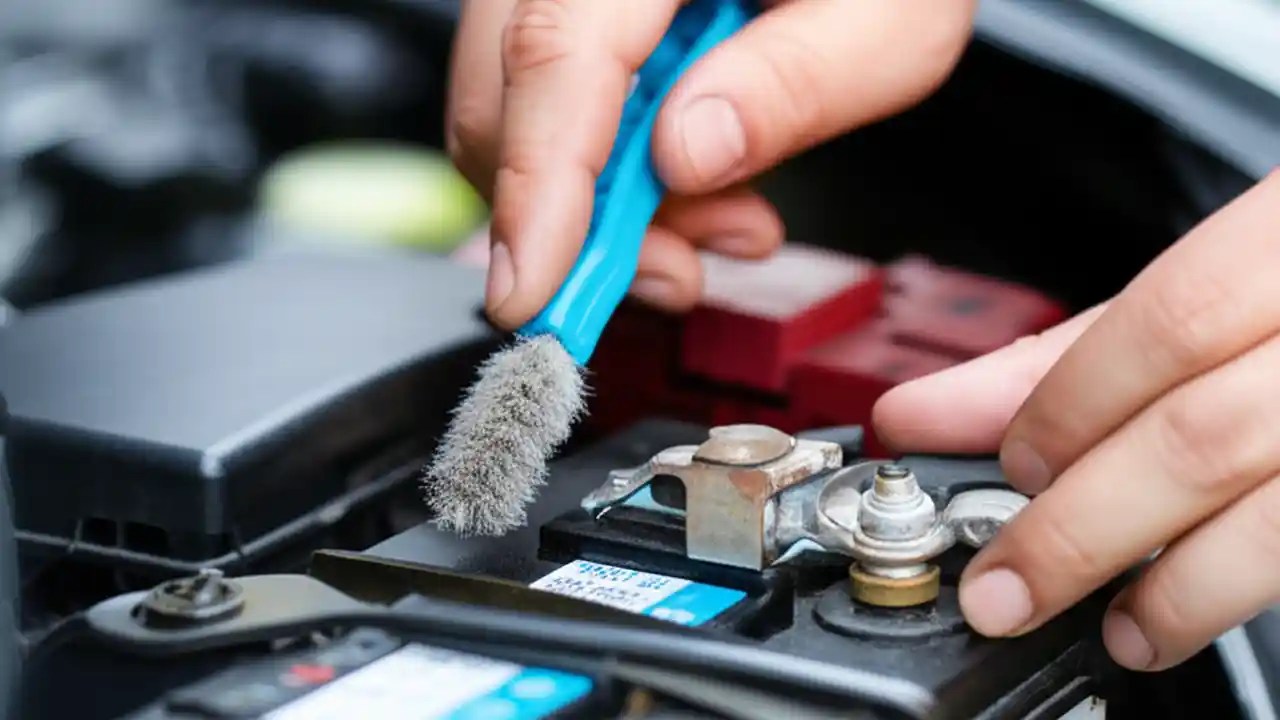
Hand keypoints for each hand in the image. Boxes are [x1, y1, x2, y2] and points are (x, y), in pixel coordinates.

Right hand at [446, 0, 976, 329]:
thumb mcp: (891, 21)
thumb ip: (792, 85)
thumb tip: (681, 158)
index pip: (554, 49)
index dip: (536, 183)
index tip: (535, 292)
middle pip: (508, 92)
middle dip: (579, 216)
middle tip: (681, 271)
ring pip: (519, 110)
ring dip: (607, 202)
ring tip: (725, 218)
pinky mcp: (586, 16)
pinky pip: (554, 99)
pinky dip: (615, 167)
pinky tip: (701, 179)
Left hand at [873, 172, 1279, 670]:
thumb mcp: (1199, 288)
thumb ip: (1080, 349)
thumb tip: (938, 412)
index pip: (1170, 322)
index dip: (1072, 402)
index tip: (1006, 459)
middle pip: (1201, 439)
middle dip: (1075, 524)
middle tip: (1001, 583)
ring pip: (1268, 519)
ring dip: (1163, 588)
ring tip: (1098, 624)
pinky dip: (1222, 593)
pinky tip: (1167, 616)